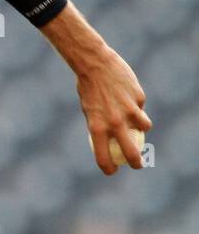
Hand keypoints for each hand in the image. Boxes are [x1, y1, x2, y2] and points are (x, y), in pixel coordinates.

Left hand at [76, 46, 150, 174]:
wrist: (94, 63)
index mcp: (97, 127)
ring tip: (137, 120)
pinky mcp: (139, 98)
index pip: (103, 157)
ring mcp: (129, 110)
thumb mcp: (88, 109)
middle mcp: (115, 122)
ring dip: (142, 126)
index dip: (108, 167)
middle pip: (132, 152)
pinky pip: (142, 107)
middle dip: (136, 163)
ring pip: (145, 127)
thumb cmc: (88, 86)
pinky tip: (129, 95)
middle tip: (137, 165)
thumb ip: (100, 124)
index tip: (111, 170)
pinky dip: (138, 105)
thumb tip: (108, 139)